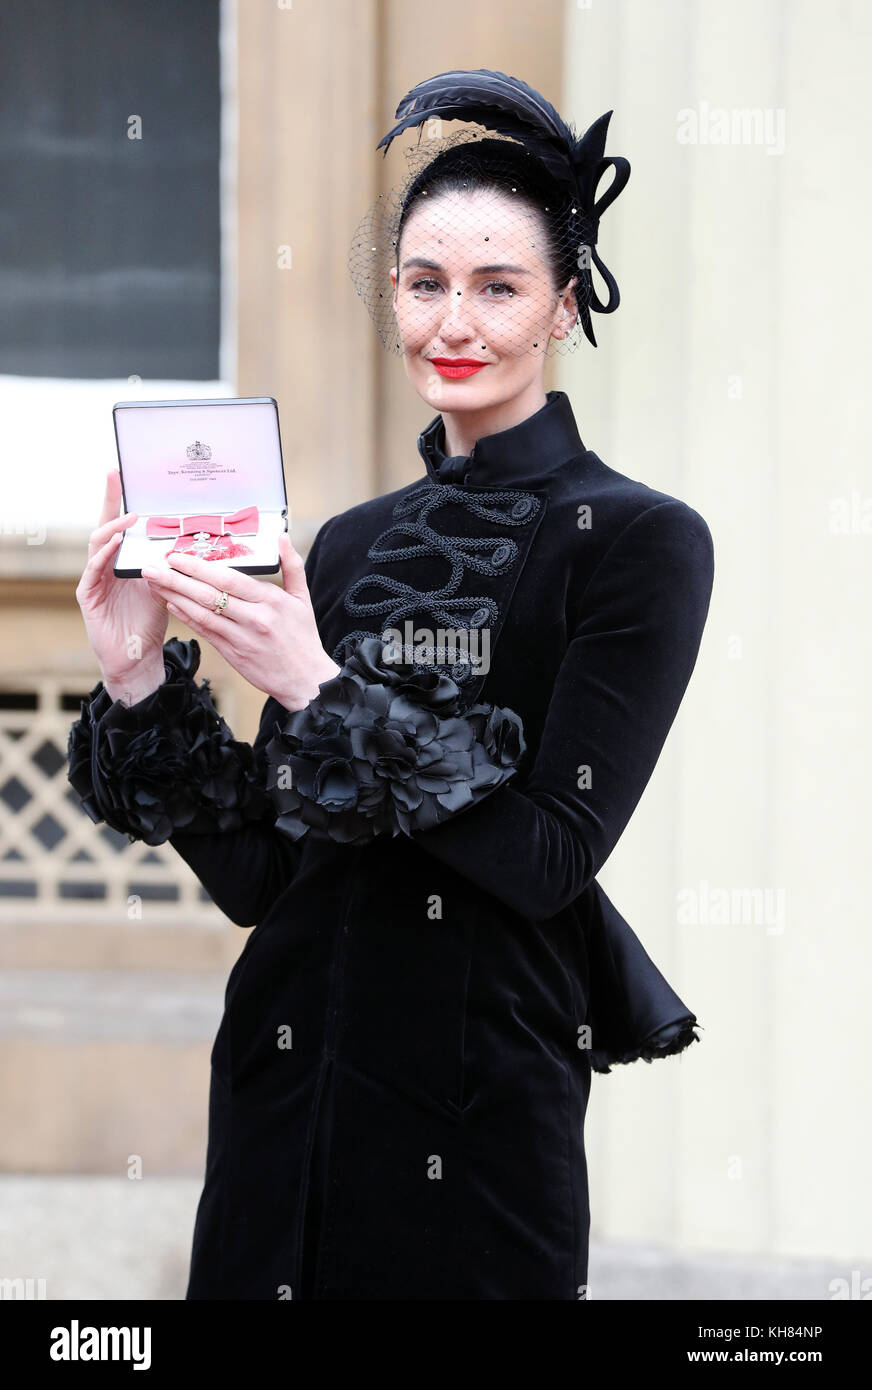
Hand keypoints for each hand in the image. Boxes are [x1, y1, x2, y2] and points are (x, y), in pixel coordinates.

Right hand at [76, 469, 169, 694]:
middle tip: (115, 477)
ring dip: (113, 528)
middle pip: (104, 525)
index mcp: (121, 559)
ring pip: (97, 544)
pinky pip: (93, 570)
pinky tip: (116, 545)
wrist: (137, 655)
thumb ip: (170, 565)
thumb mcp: (165, 586)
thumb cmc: (149, 620)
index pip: (119, 524)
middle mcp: (104, 564)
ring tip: (129, 519)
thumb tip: (191, 542)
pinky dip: (104, 556)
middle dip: (110, 501)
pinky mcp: (87, 595)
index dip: (118, 499)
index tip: (120, 474)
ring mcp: (93, 578)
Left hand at [140, 532, 340, 711]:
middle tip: (151, 568)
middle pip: (208, 595)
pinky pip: (205, 632)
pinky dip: (186, 618)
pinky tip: (170, 605)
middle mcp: (254, 618)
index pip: (228, 579)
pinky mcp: (233, 654)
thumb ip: (292, 565)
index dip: (199, 568)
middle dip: (177, 579)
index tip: (177, 557)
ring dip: (174, 597)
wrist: (306, 680)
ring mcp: (241, 638)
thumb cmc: (303, 638)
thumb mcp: (303, 599)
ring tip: (154, 583)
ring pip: (201, 614)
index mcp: (270, 600)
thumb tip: (282, 537)